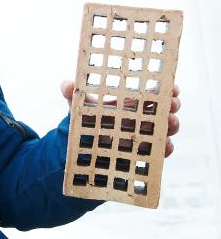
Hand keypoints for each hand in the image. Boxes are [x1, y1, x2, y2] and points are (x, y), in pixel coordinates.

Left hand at [60, 81, 180, 157]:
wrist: (84, 146)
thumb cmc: (87, 120)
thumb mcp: (80, 107)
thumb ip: (73, 94)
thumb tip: (66, 85)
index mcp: (133, 102)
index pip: (155, 93)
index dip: (167, 89)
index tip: (172, 87)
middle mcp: (144, 117)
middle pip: (166, 109)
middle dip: (172, 105)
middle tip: (172, 104)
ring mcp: (147, 135)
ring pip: (167, 129)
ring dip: (172, 125)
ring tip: (169, 123)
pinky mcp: (145, 153)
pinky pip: (161, 151)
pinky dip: (165, 148)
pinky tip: (165, 146)